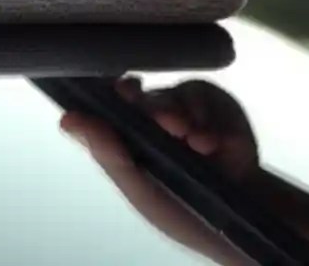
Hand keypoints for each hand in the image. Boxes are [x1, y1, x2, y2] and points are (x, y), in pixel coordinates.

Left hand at [61, 78, 259, 265]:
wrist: (241, 215)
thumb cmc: (184, 210)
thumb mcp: (142, 191)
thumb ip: (109, 155)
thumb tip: (67, 121)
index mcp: (126, 135)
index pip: (108, 104)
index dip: (111, 95)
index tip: (123, 93)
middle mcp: (149, 115)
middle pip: (139, 95)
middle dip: (153, 108)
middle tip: (172, 127)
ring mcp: (180, 104)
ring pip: (172, 93)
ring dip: (185, 116)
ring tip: (199, 145)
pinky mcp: (211, 101)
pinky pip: (202, 94)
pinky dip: (207, 118)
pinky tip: (213, 143)